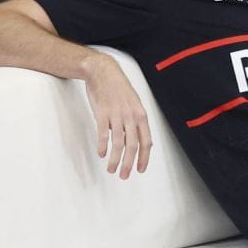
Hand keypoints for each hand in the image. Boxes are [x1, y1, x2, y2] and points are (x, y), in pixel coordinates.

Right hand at [82, 54, 152, 178]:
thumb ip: (134, 121)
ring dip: (115, 160)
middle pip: (133, 146)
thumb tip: (134, 139)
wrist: (103, 72)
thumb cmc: (119, 89)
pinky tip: (101, 154)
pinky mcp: (102, 113)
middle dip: (129, 164)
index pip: (146, 142)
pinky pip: (103, 134)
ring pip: (119, 143)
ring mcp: (117, 115)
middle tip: (125, 176)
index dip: (144, 158)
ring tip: (112, 170)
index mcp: (141, 115)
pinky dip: (103, 146)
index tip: (140, 169)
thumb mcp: (133, 104)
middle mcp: (131, 116)